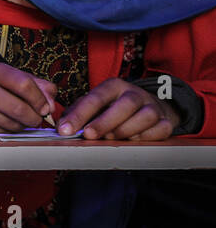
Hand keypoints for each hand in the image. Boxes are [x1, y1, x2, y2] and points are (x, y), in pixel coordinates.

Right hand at [0, 63, 57, 132]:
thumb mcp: (15, 80)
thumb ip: (39, 87)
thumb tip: (51, 105)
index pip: (24, 85)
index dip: (40, 99)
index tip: (46, 108)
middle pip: (19, 108)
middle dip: (34, 118)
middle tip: (37, 119)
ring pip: (11, 124)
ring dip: (23, 126)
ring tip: (20, 120)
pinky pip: (1, 133)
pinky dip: (9, 132)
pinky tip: (6, 124)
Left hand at [59, 78, 179, 139]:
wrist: (149, 105)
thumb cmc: (112, 107)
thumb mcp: (93, 104)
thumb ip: (77, 113)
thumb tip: (61, 127)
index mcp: (113, 87)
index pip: (95, 98)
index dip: (79, 114)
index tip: (65, 129)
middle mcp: (134, 94)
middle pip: (124, 105)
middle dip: (104, 122)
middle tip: (88, 135)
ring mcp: (152, 107)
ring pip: (145, 117)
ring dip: (126, 130)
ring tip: (110, 138)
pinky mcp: (165, 121)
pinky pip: (160, 130)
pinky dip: (146, 137)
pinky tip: (132, 140)